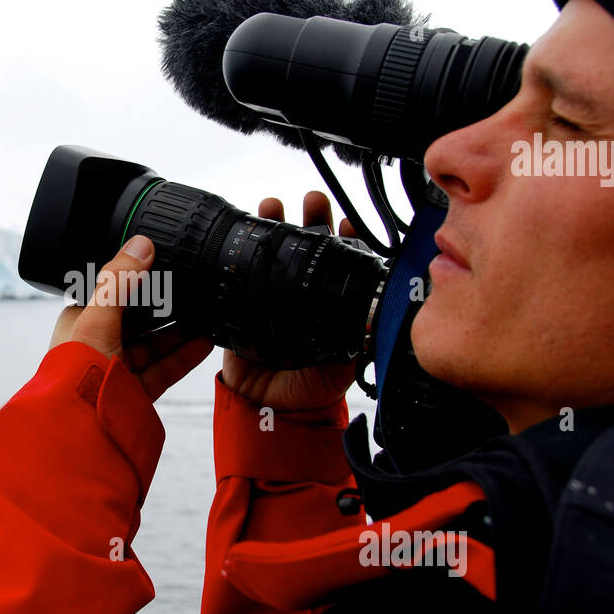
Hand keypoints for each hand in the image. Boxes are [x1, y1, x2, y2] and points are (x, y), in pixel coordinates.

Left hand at [49, 235, 214, 400]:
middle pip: (139, 320)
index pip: (113, 294)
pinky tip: (205, 343)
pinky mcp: (134, 392)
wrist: (79, 428)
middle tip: (195, 291)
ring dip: (180, 331)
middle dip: (167, 308)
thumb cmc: (76, 372)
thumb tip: (142, 244)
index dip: (139, 282)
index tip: (166, 268)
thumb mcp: (97, 317)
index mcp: (80, 321)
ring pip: (154, 344)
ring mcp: (118, 369)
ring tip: (208, 315)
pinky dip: (184, 356)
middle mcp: (98, 344)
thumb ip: (120, 280)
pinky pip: (164, 369)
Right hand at [220, 191, 359, 412]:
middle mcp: (300, 294)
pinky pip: (238, 275)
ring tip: (272, 205)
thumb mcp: (342, 364)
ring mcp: (269, 296)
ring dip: (272, 224)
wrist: (269, 411)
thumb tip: (376, 317)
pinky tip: (242, 234)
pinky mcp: (239, 306)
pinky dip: (238, 253)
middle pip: (305, 247)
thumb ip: (356, 341)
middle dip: (308, 219)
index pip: (337, 262)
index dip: (342, 240)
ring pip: (271, 252)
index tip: (345, 221)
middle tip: (312, 202)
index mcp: (327, 302)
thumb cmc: (311, 388)